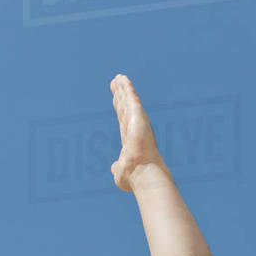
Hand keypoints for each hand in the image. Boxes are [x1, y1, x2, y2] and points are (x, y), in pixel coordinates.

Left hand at [110, 73, 164, 191]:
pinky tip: (123, 80)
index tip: (115, 98)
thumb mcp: (120, 173)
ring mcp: (137, 122)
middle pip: (125, 107)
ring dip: (124, 89)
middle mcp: (134, 129)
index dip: (119, 108)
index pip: (123, 120)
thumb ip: (117, 168)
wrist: (142, 175)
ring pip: (128, 101)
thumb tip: (114, 167)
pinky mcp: (138, 118)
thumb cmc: (134, 178)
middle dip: (121, 95)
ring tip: (118, 77)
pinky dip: (127, 89)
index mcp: (130, 140)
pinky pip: (131, 100)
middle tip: (116, 82)